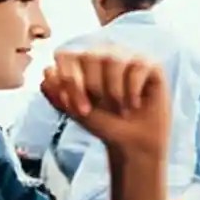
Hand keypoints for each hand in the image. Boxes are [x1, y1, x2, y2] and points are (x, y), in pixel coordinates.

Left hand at [41, 49, 168, 159]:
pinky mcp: (151, 66)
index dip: (69, 80)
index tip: (79, 109)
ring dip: (114, 91)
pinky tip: (135, 104)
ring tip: (120, 108)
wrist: (133, 144)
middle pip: (89, 56)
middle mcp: (105, 54)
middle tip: (97, 110)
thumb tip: (48, 71)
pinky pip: (138, 66)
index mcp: (83, 62)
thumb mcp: (75, 111)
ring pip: (113, 59)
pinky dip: (133, 90)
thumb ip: (57, 92)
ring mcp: (128, 58)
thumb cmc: (105, 124)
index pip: (66, 55)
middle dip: (91, 88)